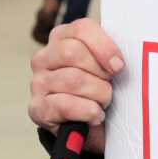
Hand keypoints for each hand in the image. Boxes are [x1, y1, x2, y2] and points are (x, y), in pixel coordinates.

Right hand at [29, 17, 125, 153]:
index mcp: (62, 38)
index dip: (105, 47)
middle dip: (99, 73)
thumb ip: (110, 55)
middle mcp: (44, 58)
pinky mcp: (38, 108)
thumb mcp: (107, 67)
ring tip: (103, 103)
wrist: (91, 128)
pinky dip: (87, 111)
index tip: (119, 66)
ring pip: (73, 79)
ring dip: (98, 95)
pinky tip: (95, 116)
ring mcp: (38, 83)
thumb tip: (120, 62)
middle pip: (73, 52)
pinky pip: (65, 104)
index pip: (82, 29)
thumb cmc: (100, 90)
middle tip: (110, 86)